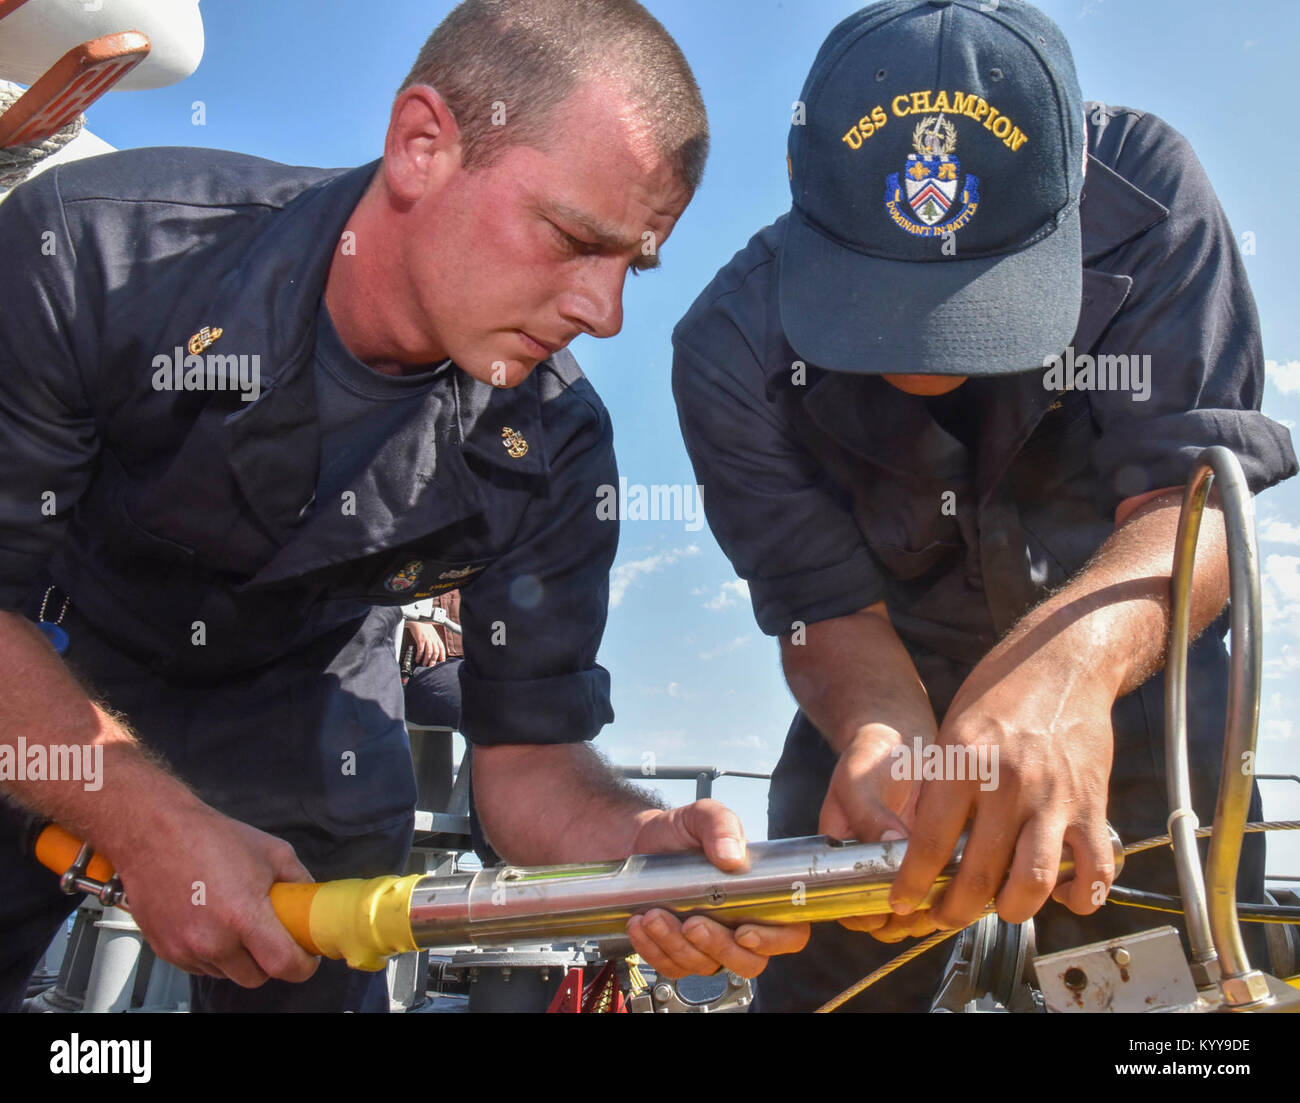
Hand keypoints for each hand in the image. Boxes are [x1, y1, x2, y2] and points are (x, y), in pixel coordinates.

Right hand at [112, 799, 320, 987]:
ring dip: (238, 958)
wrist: (155, 834)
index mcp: (243, 916)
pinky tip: (212, 923)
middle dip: (270, 962)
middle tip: (273, 938)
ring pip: (226, 973)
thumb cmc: (212, 838)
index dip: (302, 966)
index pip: (283, 965)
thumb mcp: (273, 852)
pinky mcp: (165, 951)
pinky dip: (211, 954)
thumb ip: (300, 882)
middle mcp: (213, 941)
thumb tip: (312, 905)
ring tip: (236, 923)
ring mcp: (186, 949)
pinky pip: (200, 967)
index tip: (307, 958)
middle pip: (255, 977)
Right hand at [404, 620, 446, 665]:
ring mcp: (427, 639)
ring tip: (423, 664)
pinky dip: (419, 656)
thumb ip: (434, 640)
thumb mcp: (432, 633)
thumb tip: (435, 650)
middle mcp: (433, 639)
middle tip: (430, 666)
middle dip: (433, 661)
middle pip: (436, 652)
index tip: (441, 663)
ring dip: (426, 660)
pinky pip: (420, 650)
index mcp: (437, 638)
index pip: (442, 649)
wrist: (417, 620)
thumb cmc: (424, 627)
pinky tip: (417, 659)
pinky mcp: (420, 639)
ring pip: (429, 653)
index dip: (442, 656)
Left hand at [624, 799, 809, 978]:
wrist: (641, 840)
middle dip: (718, 947)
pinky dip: (653, 949)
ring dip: (677, 946)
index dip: (773, 940)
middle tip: (692, 923)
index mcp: (761, 896)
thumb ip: (722, 826)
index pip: (789, 933)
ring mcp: (709, 944)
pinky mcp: (678, 952)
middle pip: (748, 962)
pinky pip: (671, 966)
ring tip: (654, 915)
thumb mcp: (703, 816)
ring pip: (705, 966)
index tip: (744, 932)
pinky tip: (640, 924)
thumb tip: (732, 857)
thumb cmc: (681, 832)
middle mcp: (740, 925)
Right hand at [819, 727, 936, 941]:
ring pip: (916, 912)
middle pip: (885, 920)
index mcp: (843, 854)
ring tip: (950, 892)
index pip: (847, 906)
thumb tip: (892, 846)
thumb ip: (869, 813)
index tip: (891, 904)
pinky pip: (941, 889)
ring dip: (932, 911)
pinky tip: (968, 876)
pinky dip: (954, 891)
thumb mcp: (859, 779)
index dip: (866, 915)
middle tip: (929, 903)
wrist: (903, 734)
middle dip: (906, 921)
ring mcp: (903, 865)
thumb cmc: (872, 754)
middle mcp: (871, 867)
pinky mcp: (934, 857)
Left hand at [889, 643, 1116, 933]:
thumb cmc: (1001, 695)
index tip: (902, 901)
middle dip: (953, 910)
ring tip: (996, 909)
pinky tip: (1058, 895)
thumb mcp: (952, 730)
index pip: (930, 841)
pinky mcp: (1092, 806)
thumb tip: (923, 842)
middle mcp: (1008, 784)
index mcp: (964, 762)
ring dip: (1009, 910)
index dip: (912, 883)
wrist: (1062, 663)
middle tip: (942, 916)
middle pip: (977, 873)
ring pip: (1030, 883)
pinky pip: (1091, 872)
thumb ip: (941, 785)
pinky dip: (1077, 897)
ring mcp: (1054, 798)